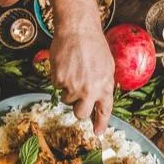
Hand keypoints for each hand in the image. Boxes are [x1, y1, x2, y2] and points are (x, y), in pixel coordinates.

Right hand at [51, 12, 115, 133]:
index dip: (100, 123)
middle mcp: (90, 90)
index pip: (104, 110)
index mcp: (105, 86)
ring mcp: (74, 86)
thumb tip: (98, 100)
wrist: (78, 30)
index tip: (97, 132)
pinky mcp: (59, 80)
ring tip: (73, 71)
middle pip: (81, 114)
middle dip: (78, 109)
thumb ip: (103, 85)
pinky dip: (59, 78)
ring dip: (67, 90)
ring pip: (67, 100)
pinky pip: (57, 87)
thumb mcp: (107, 66)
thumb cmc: (93, 45)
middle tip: (77, 98)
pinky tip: (65, 65)